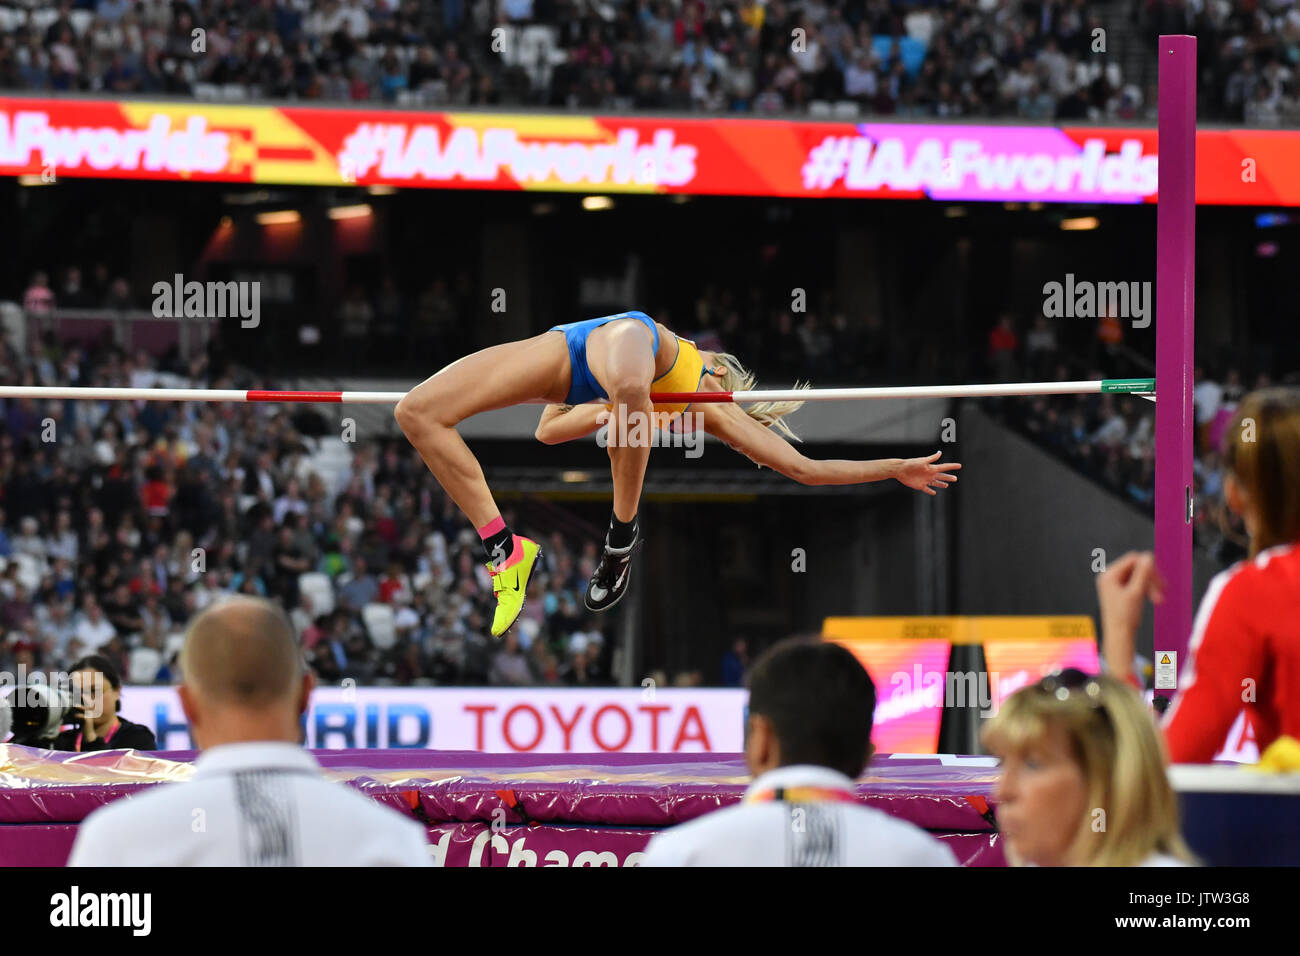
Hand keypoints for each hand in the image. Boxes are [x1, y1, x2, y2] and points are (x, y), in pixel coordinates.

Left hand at [895, 451, 960, 495]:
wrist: (900, 470)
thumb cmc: (912, 464)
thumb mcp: (923, 461)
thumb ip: (932, 458)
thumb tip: (940, 452)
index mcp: (932, 468)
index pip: (944, 467)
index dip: (952, 466)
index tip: (959, 466)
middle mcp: (930, 474)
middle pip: (941, 476)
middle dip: (948, 477)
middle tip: (955, 478)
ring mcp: (925, 480)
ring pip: (936, 483)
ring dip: (941, 484)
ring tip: (946, 485)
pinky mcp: (920, 486)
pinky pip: (927, 489)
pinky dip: (930, 491)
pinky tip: (934, 493)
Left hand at [1096, 551, 1165, 677]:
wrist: (1119, 637)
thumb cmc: (1125, 617)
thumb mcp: (1136, 593)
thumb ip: (1142, 574)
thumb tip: (1148, 555)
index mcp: (1109, 575)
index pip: (1133, 559)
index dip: (1150, 568)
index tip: (1161, 584)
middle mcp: (1109, 576)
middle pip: (1136, 566)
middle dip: (1151, 579)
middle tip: (1163, 592)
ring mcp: (1114, 583)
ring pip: (1139, 575)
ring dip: (1151, 585)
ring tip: (1159, 600)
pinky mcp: (1120, 590)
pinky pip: (1137, 582)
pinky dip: (1146, 589)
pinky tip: (1154, 599)